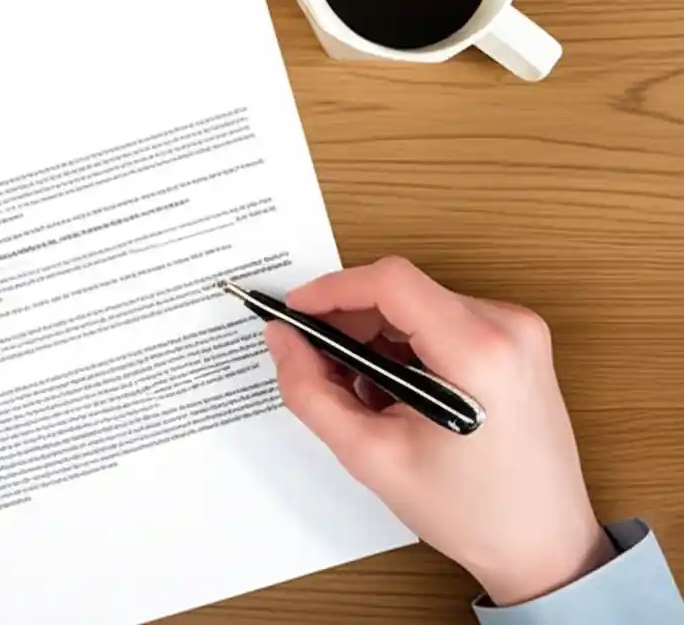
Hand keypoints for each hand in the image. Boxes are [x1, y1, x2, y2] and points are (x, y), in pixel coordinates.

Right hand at [265, 256, 613, 605]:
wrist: (543, 543)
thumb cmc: (473, 512)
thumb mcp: (371, 456)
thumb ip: (311, 391)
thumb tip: (282, 340)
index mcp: (479, 352)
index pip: (390, 282)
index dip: (331, 289)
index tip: (295, 312)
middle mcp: (508, 328)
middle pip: (402, 291)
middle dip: (349, 322)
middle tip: (317, 366)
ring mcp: (519, 332)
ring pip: (418, 305)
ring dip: (376, 339)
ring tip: (363, 396)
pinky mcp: (517, 342)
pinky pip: (443, 320)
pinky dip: (405, 346)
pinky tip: (396, 394)